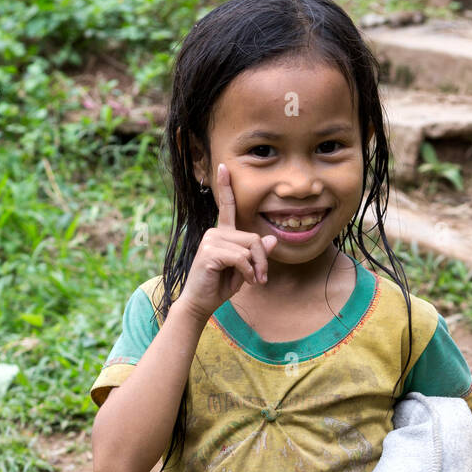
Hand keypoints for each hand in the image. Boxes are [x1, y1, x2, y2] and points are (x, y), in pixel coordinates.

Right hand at [176, 163, 277, 322]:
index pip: (226, 207)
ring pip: (249, 248)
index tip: (224, 167)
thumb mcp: (244, 271)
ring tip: (253, 282)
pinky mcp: (210, 252)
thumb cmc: (219, 287)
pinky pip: (241, 258)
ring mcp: (211, 240)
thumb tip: (272, 240)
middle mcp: (215, 232)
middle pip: (253, 237)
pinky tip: (246, 282)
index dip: (226, 187)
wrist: (199, 304)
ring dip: (256, 268)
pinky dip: (248, 272)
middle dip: (263, 260)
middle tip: (262, 279)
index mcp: (221, 234)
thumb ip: (256, 255)